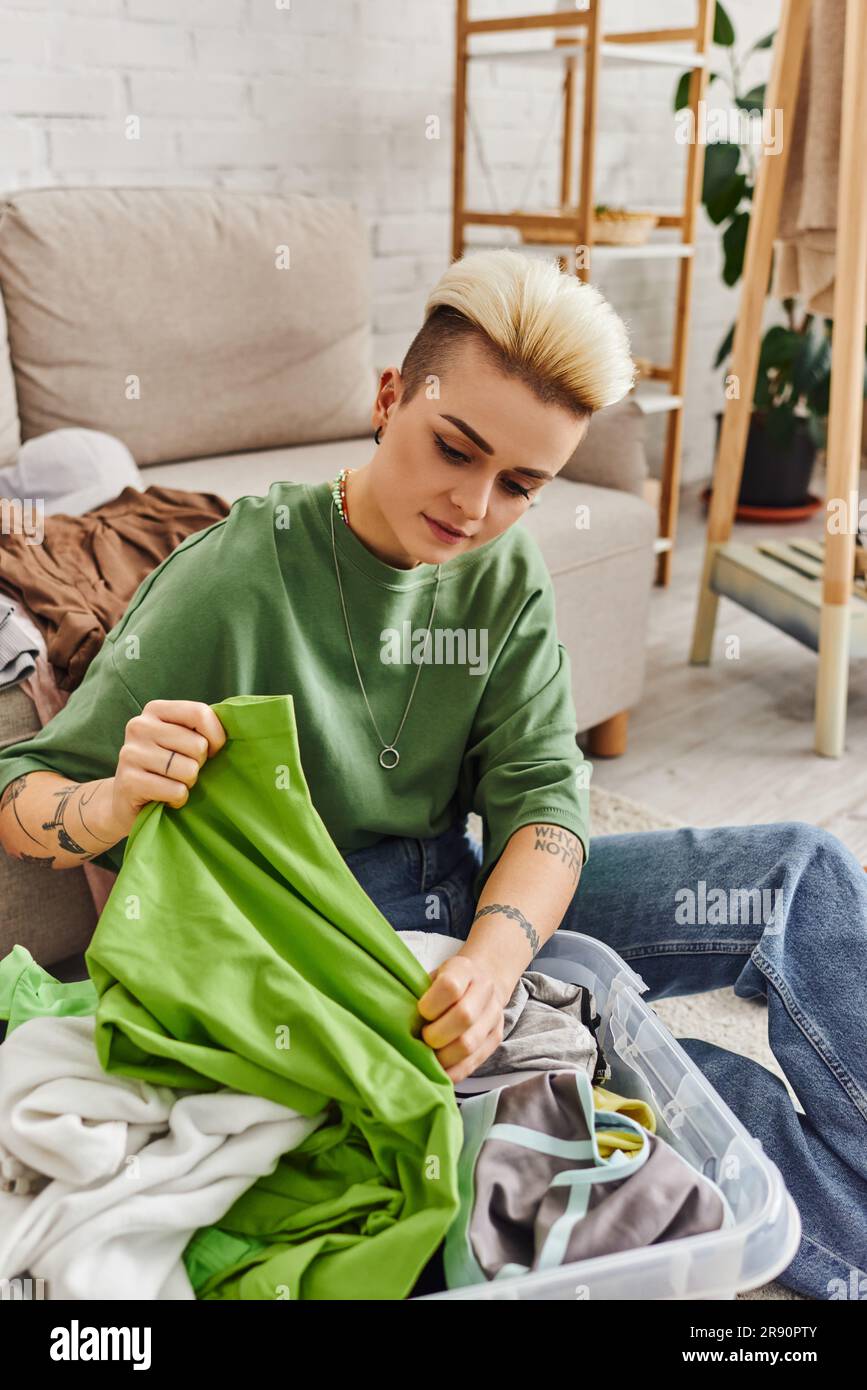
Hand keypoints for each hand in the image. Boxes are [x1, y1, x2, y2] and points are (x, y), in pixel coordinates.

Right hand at [110, 699, 226, 836]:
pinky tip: (165, 797)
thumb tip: (238, 723)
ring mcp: (131, 753)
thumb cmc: (165, 766)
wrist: (126, 799)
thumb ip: (201, 728)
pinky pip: (176, 791)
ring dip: (188, 783)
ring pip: (188, 770)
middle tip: (182, 770)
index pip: (200, 713)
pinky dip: (178, 799)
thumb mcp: (181, 739)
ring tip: (173, 782)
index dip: (216, 736)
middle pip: (198, 745)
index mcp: (155, 710)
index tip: (213, 751)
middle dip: (199, 764)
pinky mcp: (128, 781)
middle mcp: (139, 726)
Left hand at [416, 952, 504, 1083]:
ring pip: (469, 1044)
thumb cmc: (444, 982)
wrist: (481, 981)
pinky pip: (474, 1062)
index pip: (450, 987)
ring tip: (427, 1058)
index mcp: (464, 969)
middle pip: (463, 1017)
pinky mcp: (496, 1038)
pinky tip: (438, 1071)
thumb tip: (398, 1025)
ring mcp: (494, 1015)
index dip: (431, 1005)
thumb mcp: (431, 978)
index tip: (420, 1013)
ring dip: (443, 1057)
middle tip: (421, 1039)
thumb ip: (419, 995)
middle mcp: (485, 990)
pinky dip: (453, 1071)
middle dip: (436, 1035)